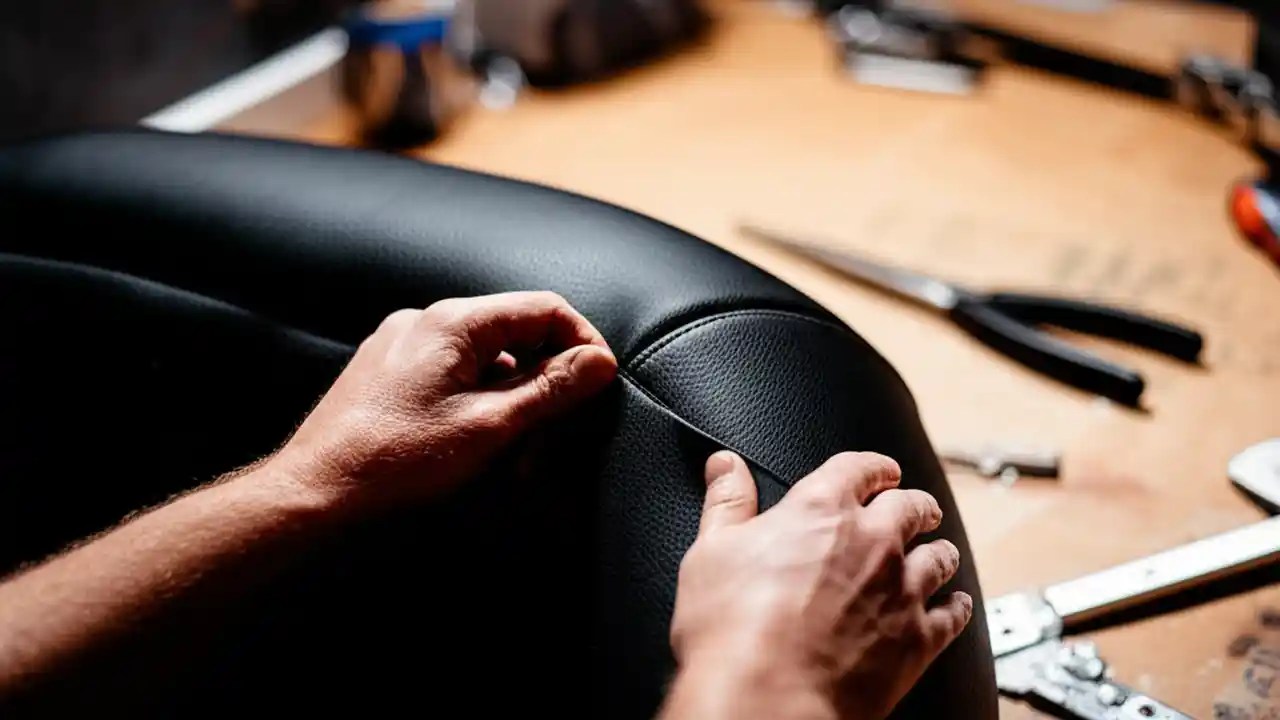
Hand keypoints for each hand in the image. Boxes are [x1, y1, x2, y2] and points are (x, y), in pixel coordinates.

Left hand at [273, 291, 617, 516]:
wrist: (314, 492)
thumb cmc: (395, 461)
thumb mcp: (489, 427)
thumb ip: (550, 390)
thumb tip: (599, 362)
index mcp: (452, 322)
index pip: (543, 308)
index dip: (581, 343)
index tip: (599, 383)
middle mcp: (425, 321)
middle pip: (514, 333)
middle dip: (543, 381)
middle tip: (551, 435)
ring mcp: (402, 345)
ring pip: (483, 358)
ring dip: (510, 399)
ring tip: (510, 453)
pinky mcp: (387, 373)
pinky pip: (451, 374)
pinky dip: (476, 402)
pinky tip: (472, 445)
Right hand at [664, 451, 971, 719]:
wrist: (767, 697)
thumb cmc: (733, 628)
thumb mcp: (712, 552)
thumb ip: (726, 503)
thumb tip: (726, 467)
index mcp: (821, 509)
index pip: (859, 468)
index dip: (872, 467)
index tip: (880, 471)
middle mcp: (872, 541)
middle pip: (910, 507)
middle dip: (914, 505)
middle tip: (916, 508)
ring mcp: (901, 589)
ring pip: (939, 557)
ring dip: (939, 551)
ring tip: (938, 552)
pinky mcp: (918, 638)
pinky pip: (953, 615)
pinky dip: (958, 607)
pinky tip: (958, 606)